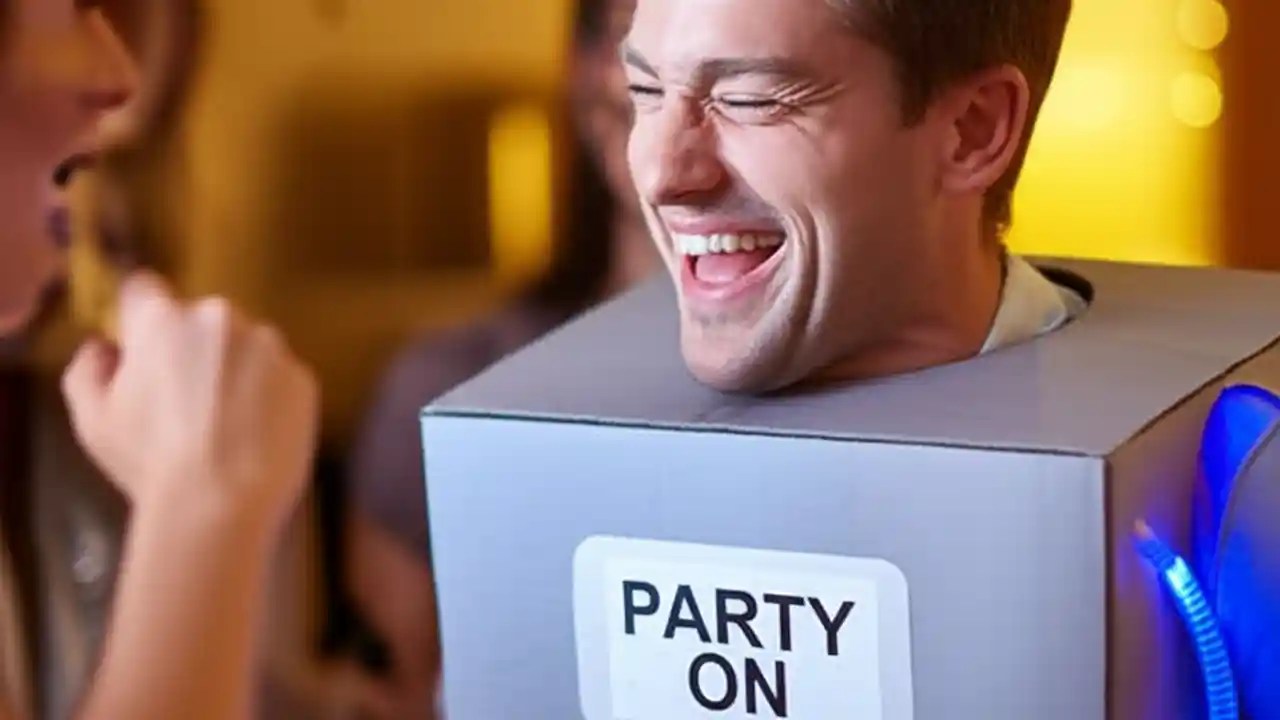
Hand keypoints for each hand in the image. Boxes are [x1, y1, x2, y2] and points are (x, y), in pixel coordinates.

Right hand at [61, 271, 319, 531]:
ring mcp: (269, 346)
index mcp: (162, 319)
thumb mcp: (92, 420)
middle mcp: (220, 317)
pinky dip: (270, 398)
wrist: (220, 504)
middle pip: (201, 321)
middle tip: (188, 402)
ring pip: (247, 347)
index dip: (140, 319)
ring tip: (227, 425)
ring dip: (237, 371)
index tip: (144, 350)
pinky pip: (281, 378)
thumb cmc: (148, 463)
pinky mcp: (304, 377)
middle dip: (193, 350)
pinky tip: (256, 435)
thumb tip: (104, 346)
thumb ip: (89, 370)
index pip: (144, 290)